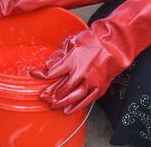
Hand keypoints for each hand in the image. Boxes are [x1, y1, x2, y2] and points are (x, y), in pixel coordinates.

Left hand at [33, 0, 150, 114]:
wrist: (115, 44)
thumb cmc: (94, 40)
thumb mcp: (73, 42)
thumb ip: (60, 54)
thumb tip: (49, 64)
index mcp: (72, 61)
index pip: (52, 72)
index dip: (41, 75)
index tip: (34, 74)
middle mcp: (80, 74)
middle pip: (60, 89)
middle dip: (49, 94)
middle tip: (42, 97)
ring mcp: (90, 82)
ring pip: (72, 98)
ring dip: (60, 103)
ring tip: (52, 106)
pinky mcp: (99, 88)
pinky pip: (86, 101)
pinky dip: (75, 107)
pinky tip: (67, 110)